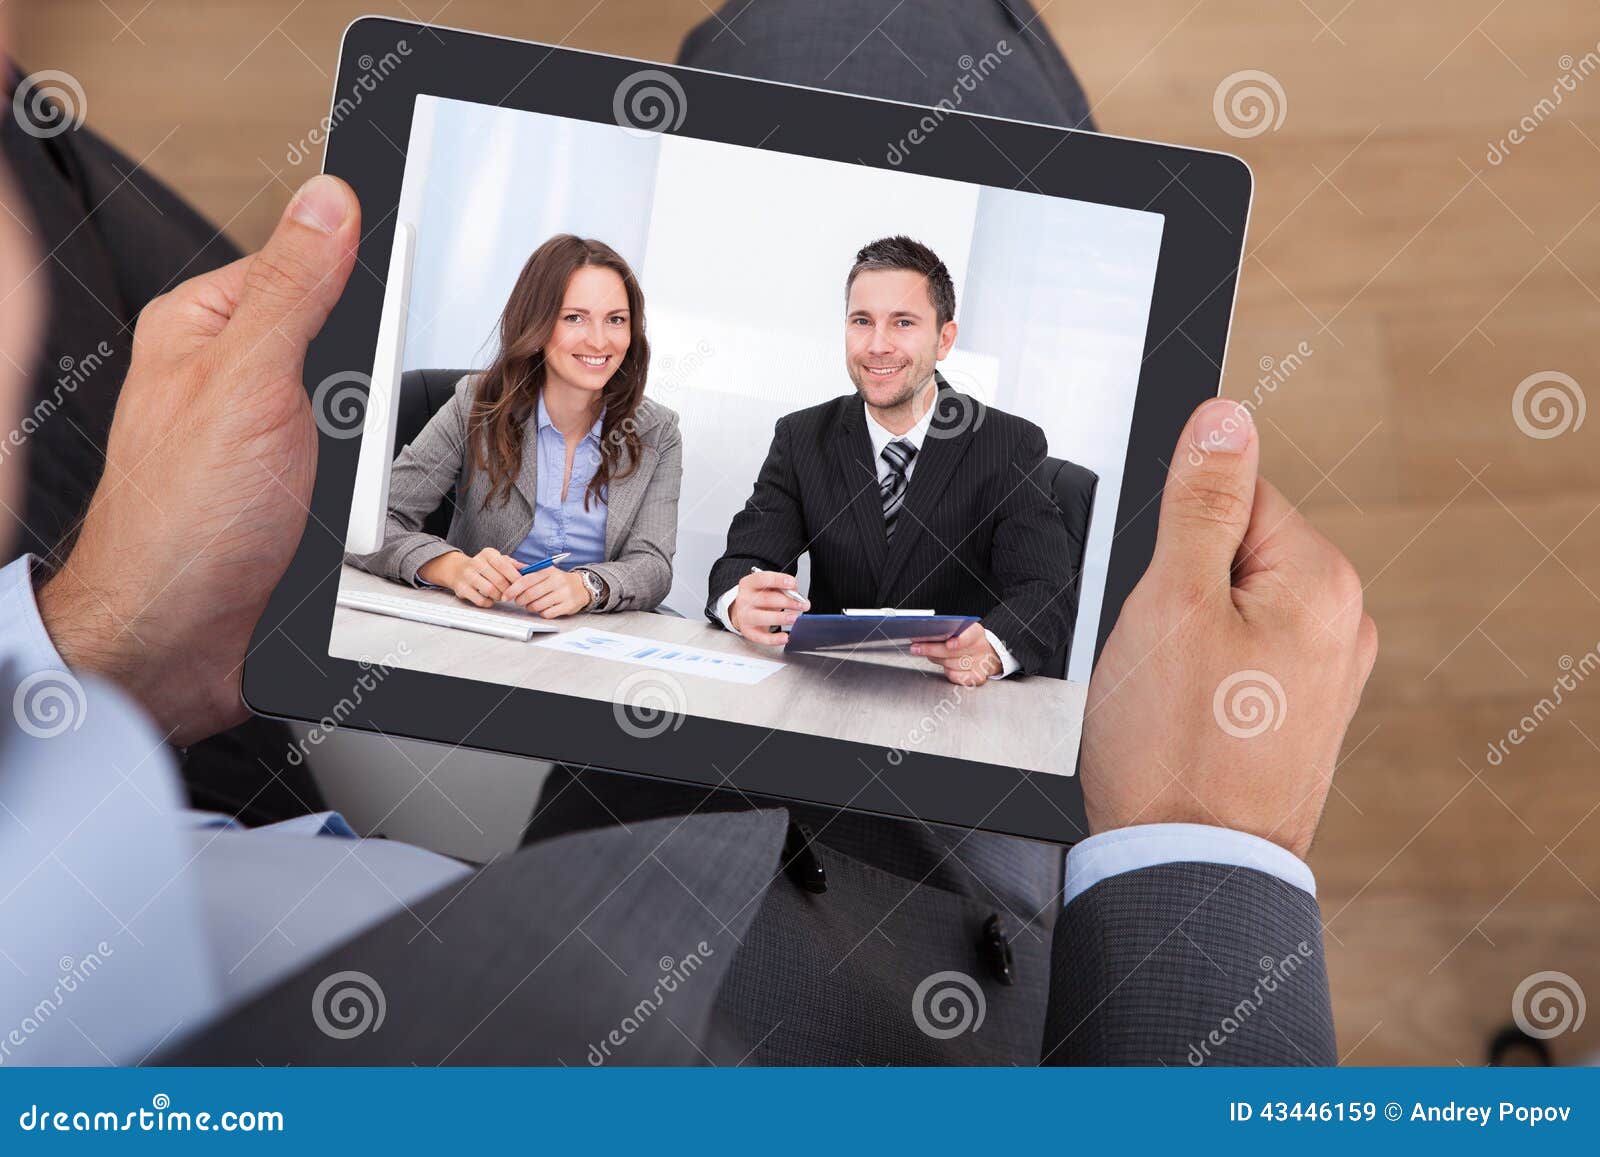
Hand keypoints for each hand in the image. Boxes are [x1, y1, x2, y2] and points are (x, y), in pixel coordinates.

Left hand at [37, 176, 360, 746]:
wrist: (173, 643)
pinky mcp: (287, 493)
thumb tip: (331, 202)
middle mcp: (229, 377)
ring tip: (320, 488)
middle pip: (343, 348)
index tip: (365, 331)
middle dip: (358, 395)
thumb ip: (295, 287)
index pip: (305, 266)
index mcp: (203, 326)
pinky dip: (359, 499)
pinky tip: (331, 519)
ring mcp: (259, 439)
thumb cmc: (181, 522)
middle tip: (326, 429)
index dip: (351, 291)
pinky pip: (355, 476)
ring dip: (362, 457)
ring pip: (357, 419)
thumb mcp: (248, 380)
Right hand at [419, 547, 521, 607]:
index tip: (523, 585)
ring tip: (502, 596)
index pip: (504, 565)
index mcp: (488, 554)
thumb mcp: (498, 560)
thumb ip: (514, 565)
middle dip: (509, 590)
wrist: (456, 569)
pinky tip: (491, 600)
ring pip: (490, 591)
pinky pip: (480, 600)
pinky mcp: (462, 589)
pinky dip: (489, 602)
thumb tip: (532, 569)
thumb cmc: (483, 566)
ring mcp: (468, 576)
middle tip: (513, 594)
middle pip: (499, 580)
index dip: (515, 577)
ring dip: (500, 596)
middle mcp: (476, 562)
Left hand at [503, 566, 591, 617]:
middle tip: (519, 602)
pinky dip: (541, 613)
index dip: (513, 589)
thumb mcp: (546, 572)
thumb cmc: (559, 581)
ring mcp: (564, 594)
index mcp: (549, 571)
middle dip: (520, 600)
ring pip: (538, 605)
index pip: (526, 580)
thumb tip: (508, 567)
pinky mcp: (568, 606)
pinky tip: (543, 609)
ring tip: (531, 605)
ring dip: (530, 608)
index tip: (506, 596)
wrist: (581, 587)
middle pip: (531, 594)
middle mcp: (557, 581)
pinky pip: (548, 613)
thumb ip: (528, 571)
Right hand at [728, 569, 808, 645]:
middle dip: (787, 601)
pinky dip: (774, 639)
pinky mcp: (748, 631)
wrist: (742, 611)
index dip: (779, 580)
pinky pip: (761, 637)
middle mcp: (744, 599)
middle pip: (766, 599)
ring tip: (794, 618)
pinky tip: (785, 637)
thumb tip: (795, 592)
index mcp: (748, 584)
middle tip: (803, 604)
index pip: (763, 579)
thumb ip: (781, 587)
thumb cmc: (758, 597)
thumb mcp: (767, 587)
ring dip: (781, 618)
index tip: (792, 583)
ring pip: (763, 618)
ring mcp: (745, 616)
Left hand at [910, 622, 1001, 685]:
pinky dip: (948, 672)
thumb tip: (923, 635)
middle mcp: (980, 648)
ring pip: (951, 664)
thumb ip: (946, 631)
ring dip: (937, 659)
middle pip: (953, 652)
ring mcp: (980, 664)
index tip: (949, 644)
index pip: (969, 635)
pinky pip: (957, 677)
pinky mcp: (977, 677)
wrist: (987, 655)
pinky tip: (945, 667)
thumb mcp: (961, 631)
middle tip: (916, 648)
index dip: (959, 641)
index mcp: (976, 632)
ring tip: (930, 654)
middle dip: (931, 649)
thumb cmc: (968, 641)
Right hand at [1081, 398, 1376, 859]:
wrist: (1186, 866)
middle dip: (1180, 588)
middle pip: (1235, 552)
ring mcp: (1328, 676)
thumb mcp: (1172, 600)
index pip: (1235, 495)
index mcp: (1322, 581)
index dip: (1175, 538)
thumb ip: (1201, 501)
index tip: (1157, 594)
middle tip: (1158, 650)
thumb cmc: (1175, 747)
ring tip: (1169, 692)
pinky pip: (1242, 661)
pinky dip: (1206, 677)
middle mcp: (1343, 624)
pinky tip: (1184, 717)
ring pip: (1232, 609)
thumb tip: (1225, 418)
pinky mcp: (1302, 717)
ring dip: (1188, 635)